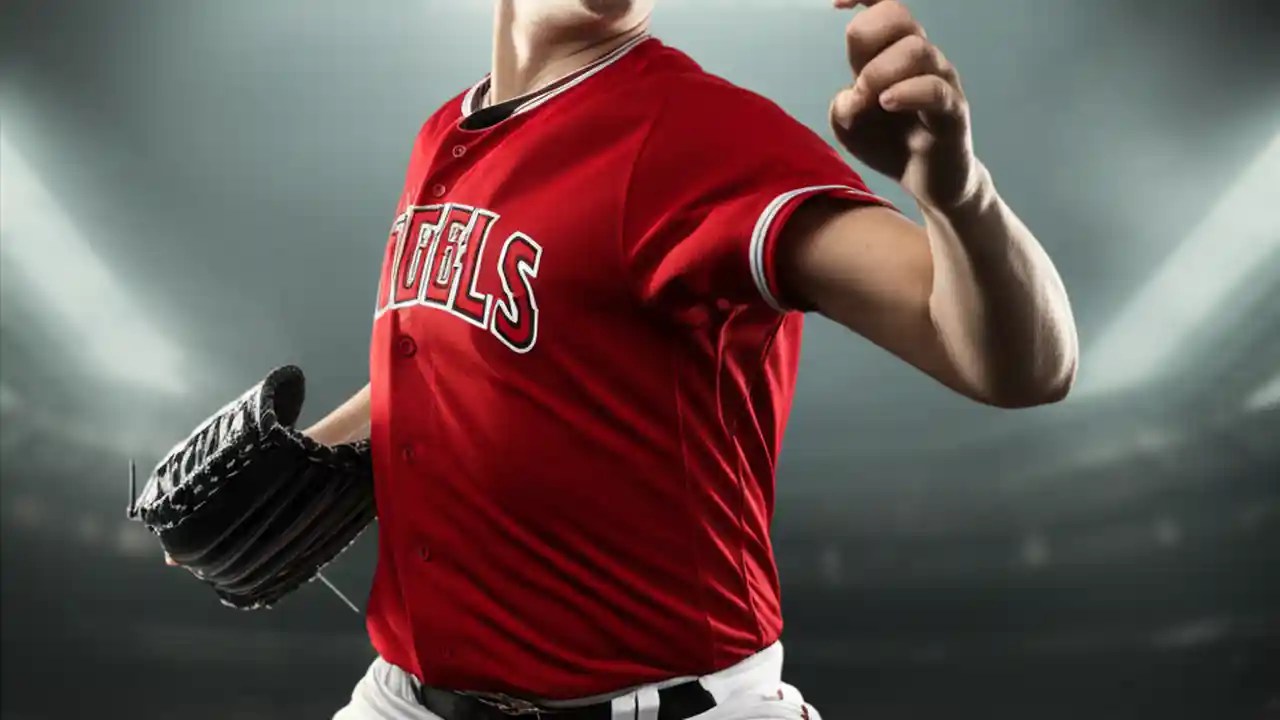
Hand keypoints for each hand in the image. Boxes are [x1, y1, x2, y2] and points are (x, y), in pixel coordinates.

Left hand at [829, 0, 980, 209]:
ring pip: (916, 49)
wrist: (929, 182)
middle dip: (867, 36)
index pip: (885, 6)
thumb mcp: (850, 126)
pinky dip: (906, 92)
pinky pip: (934, 88)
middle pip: (898, 15)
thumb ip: (842, 105)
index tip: (836, 4)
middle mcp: (920, 57)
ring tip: (871, 100)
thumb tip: (852, 95)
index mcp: (891, 53)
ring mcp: (940, 80)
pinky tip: (888, 104)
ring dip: (880, 72)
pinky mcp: (953, 110)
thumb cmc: (890, 144)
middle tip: (857, 77)